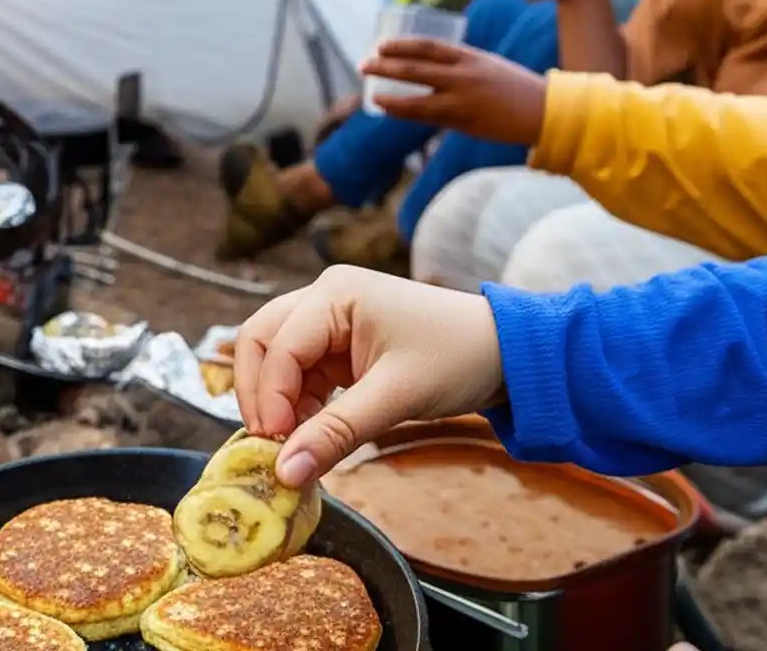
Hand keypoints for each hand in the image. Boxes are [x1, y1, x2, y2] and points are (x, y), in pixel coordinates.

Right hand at [234, 266, 505, 487]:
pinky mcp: (337, 347)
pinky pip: (298, 374)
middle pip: (259, 342)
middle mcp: (323, 298)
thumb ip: (336, 434)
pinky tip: (306, 435)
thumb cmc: (458, 358)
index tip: (274, 447)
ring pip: (273, 359)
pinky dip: (295, 405)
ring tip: (289, 445)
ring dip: (275, 402)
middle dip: (259, 394)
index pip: (277, 346)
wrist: (507, 354)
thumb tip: (284, 474)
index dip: (268, 397)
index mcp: (334, 294)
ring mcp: (328, 321)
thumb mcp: (396, 397)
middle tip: (268, 444)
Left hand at [361, 39, 546, 145]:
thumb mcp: (488, 66)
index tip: (382, 47)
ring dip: (389, 93)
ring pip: (416, 95)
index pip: (428, 46)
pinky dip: (403, 111)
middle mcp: (463, 74)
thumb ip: (461, 67)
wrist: (543, 111)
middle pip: (415, 67)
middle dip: (386, 65)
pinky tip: (387, 109)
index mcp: (470, 56)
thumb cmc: (515, 89)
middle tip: (364, 65)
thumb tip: (433, 71)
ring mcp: (462, 98)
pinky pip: (425, 116)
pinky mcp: (462, 120)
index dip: (402, 45)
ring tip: (370, 90)